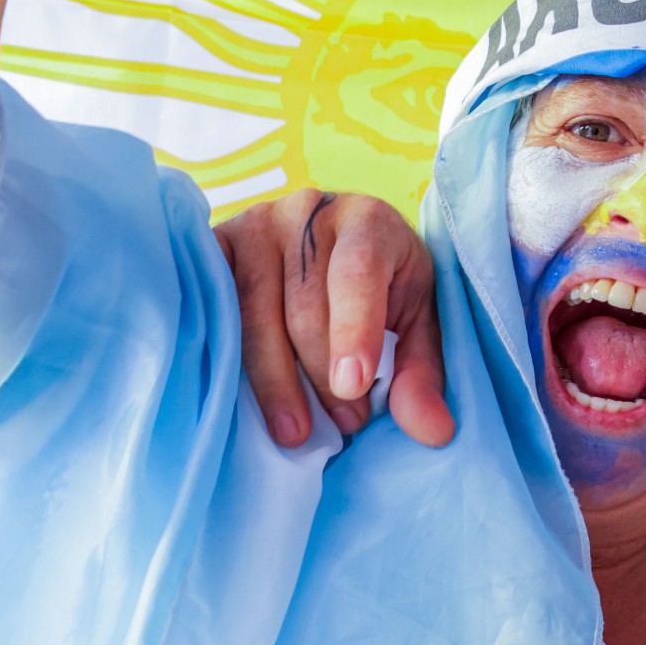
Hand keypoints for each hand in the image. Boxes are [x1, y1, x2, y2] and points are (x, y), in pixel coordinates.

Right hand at [215, 189, 455, 448]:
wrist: (331, 237)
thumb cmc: (382, 282)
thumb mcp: (416, 320)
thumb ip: (422, 372)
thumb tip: (434, 432)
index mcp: (368, 221)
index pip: (358, 272)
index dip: (354, 331)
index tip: (353, 387)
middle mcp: (306, 213)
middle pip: (304, 310)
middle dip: (323, 379)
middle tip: (347, 423)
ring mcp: (252, 226)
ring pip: (252, 316)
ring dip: (275, 384)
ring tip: (300, 430)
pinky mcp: (213, 246)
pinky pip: (211, 309)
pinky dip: (224, 357)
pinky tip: (236, 398)